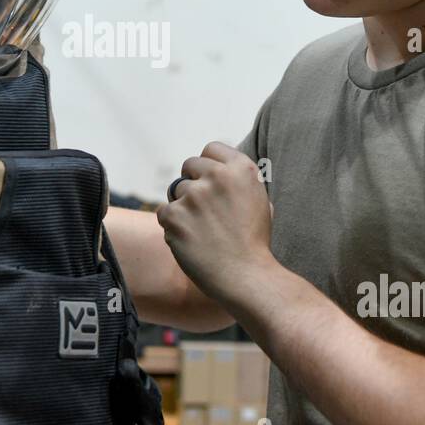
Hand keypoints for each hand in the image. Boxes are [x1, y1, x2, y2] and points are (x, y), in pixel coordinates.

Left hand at [155, 141, 275, 303]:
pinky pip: (164, 212)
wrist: (246, 276)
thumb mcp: (260, 201)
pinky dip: (172, 226)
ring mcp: (194, 195)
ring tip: (202, 231)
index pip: (211, 149)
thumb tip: (220, 168)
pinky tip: (191, 241)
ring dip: (183, 207)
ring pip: (175, 191)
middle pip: (189, 166)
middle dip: (193, 183)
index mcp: (241, 169)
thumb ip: (239, 180)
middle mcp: (217, 176)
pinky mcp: (174, 215)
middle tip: (204, 210)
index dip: (208, 165)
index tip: (210, 181)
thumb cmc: (254, 243)